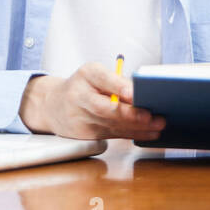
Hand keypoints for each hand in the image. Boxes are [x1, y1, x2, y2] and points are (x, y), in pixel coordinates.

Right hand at [18, 63, 166, 140]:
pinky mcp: (86, 135)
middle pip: (106, 108)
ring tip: (158, 125)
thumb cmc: (82, 86)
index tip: (134, 93)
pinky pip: (112, 135)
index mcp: (86, 75)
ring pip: (111, 125)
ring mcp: (81, 119)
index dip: (118, 87)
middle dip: (130, 114)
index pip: (101, 78)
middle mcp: (80, 97)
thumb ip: (116, 81)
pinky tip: (149, 133)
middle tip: (152, 116)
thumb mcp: (94, 74)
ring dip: (137, 127)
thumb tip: (141, 91)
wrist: (52, 105)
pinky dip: (133, 134)